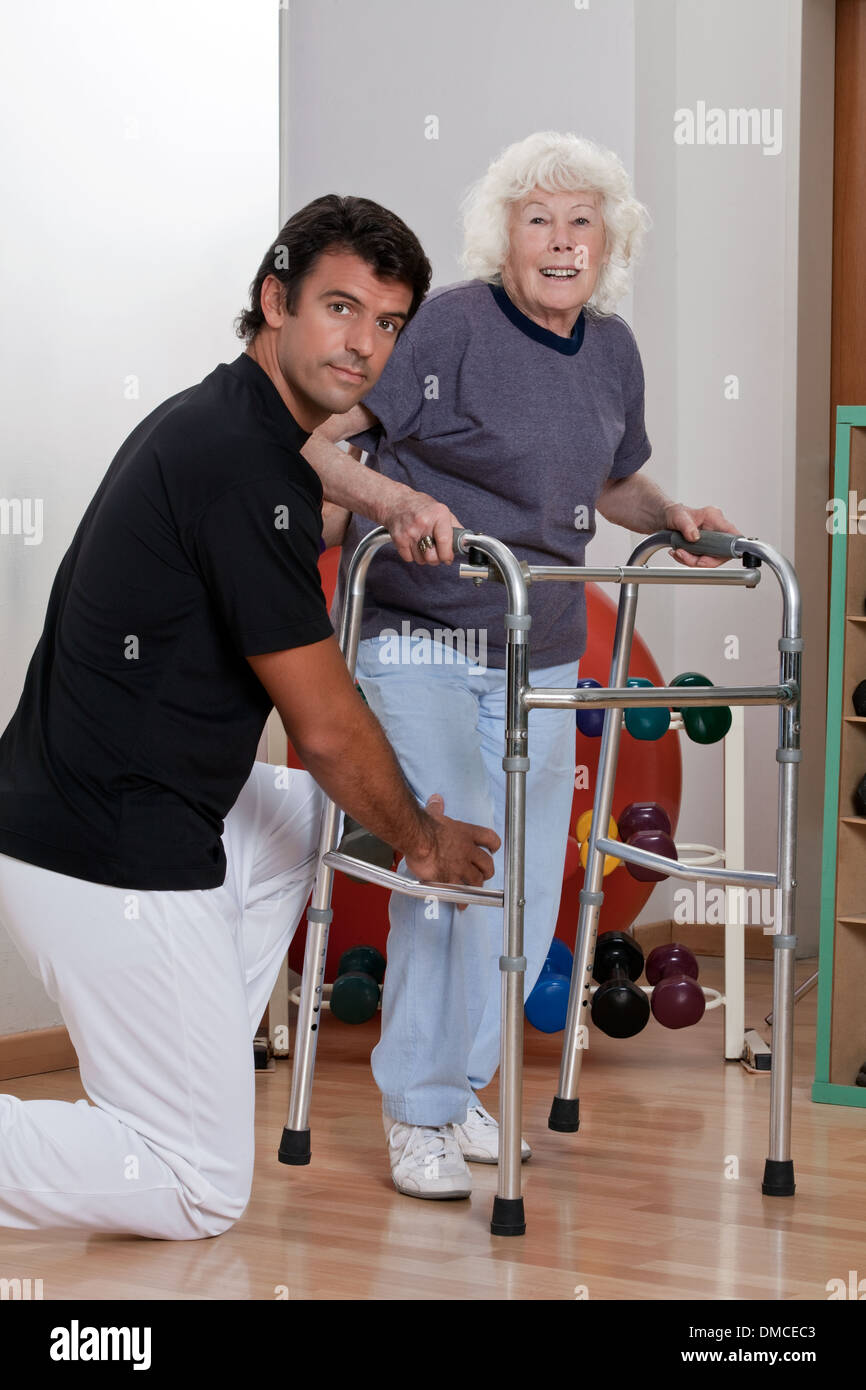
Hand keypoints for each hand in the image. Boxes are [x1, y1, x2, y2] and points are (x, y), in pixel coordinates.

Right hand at [381, 490, 463, 564]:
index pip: (445, 542)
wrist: (396, 502)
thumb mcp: (441, 511)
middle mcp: (423, 523)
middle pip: (432, 556)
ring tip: (423, 544)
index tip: (448, 558)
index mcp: (438, 514)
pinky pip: (409, 559)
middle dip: (436, 559)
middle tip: (436, 553)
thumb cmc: (420, 506)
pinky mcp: (399, 539)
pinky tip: (413, 544)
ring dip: (424, 557)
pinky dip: (412, 555)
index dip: (448, 555)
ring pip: (421, 560)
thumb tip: (465, 543)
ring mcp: (410, 532)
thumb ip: (455, 527)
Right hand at [404, 794, 500, 911]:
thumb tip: (436, 800)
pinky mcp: (450, 878)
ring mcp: (460, 866)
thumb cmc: (424, 826)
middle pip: (487, 863)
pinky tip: (459, 905)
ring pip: (477, 879)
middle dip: (488, 870)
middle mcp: (467, 850)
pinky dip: (462, 900)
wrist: (417, 838)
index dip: (494, 845)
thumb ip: (438, 808)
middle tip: (484, 874)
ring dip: (477, 886)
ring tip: (473, 890)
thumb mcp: (434, 814)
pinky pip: (460, 892)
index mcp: (466, 833)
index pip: (490, 838)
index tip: (492, 849)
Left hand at [664, 504, 740, 567]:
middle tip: (683, 554)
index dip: (729, 548)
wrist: (665, 519)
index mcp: (714, 518)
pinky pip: (700, 559)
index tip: (712, 557)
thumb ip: (686, 526)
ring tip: (678, 552)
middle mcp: (715, 529)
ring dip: (691, 560)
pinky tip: (678, 553)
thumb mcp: (678, 516)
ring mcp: (710, 539)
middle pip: (720, 553)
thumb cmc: (674, 513)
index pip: (732, 535)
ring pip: (709, 559)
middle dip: (702, 560)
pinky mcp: (703, 547)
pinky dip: (688, 560)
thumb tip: (694, 537)